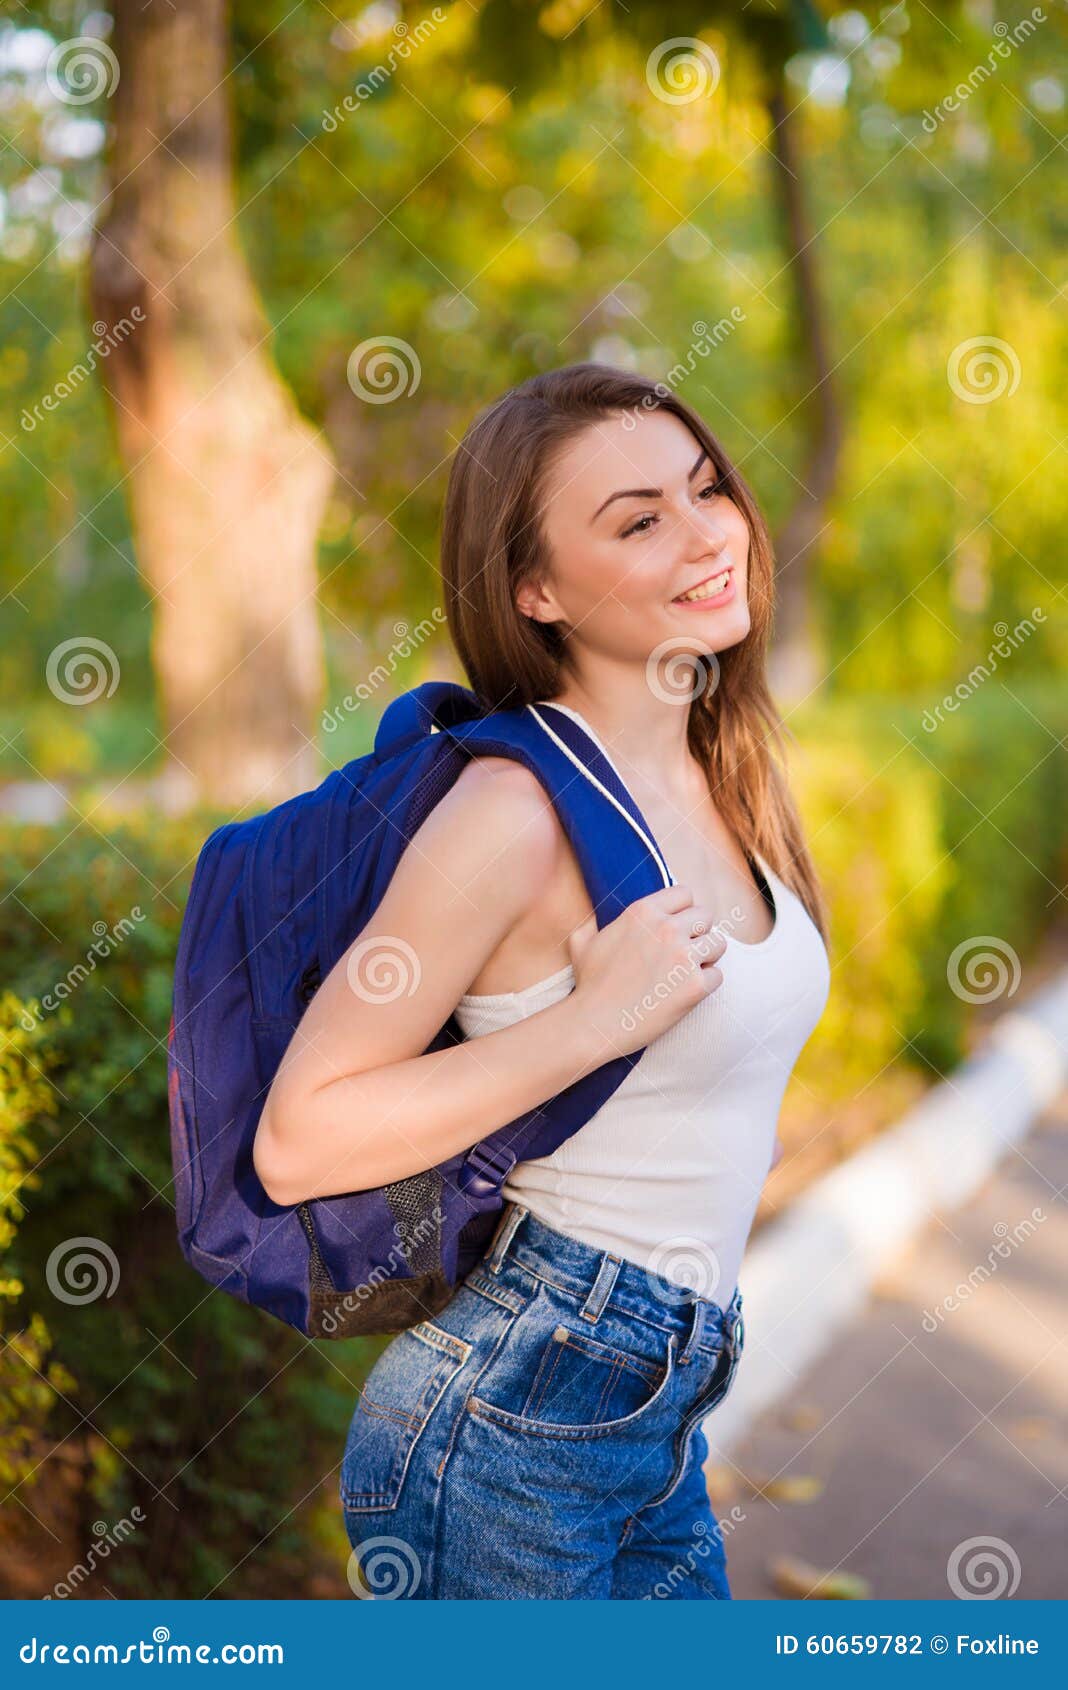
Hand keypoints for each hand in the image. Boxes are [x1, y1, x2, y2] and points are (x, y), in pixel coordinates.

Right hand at [567, 883, 725, 1059]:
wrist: (594, 1024)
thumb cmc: (588, 985)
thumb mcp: (582, 942)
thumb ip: (593, 922)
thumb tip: (596, 916)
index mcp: (643, 912)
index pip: (685, 894)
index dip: (683, 911)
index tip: (677, 927)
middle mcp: (666, 928)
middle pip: (706, 916)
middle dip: (699, 933)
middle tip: (684, 952)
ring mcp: (683, 956)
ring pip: (719, 943)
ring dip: (707, 957)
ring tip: (688, 971)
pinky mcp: (695, 985)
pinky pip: (717, 975)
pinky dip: (705, 985)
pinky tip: (686, 992)